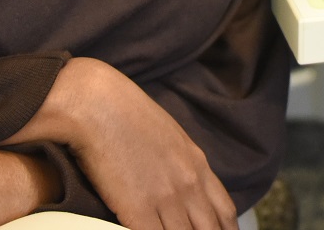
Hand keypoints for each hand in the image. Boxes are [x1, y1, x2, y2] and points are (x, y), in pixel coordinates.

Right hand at [8, 57, 235, 229]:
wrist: (98, 106)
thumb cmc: (126, 116)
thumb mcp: (168, 138)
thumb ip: (181, 166)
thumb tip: (181, 187)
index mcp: (198, 165)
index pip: (225, 211)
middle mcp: (189, 184)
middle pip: (210, 229)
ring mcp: (165, 198)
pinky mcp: (138, 210)